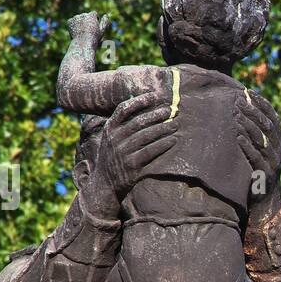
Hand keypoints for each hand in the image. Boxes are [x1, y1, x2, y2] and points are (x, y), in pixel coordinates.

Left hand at [67, 11, 108, 45]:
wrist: (82, 44)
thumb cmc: (94, 39)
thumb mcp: (101, 31)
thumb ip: (104, 22)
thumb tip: (106, 15)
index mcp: (92, 15)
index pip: (94, 14)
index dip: (95, 20)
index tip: (94, 27)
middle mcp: (83, 14)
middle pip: (86, 16)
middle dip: (87, 21)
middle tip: (88, 31)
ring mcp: (75, 17)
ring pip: (79, 19)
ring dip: (80, 23)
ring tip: (82, 33)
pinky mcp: (69, 21)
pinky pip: (72, 22)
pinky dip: (74, 26)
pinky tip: (76, 32)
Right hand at [93, 90, 178, 204]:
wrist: (104, 185)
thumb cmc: (111, 159)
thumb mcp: (109, 140)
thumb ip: (120, 126)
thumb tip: (139, 108)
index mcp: (109, 129)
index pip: (124, 109)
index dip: (140, 100)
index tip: (156, 95)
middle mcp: (114, 139)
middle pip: (139, 121)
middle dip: (157, 114)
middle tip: (172, 109)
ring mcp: (122, 152)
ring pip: (147, 136)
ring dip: (164, 128)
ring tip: (176, 124)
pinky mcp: (131, 165)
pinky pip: (151, 152)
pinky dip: (163, 145)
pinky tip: (173, 140)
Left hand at [235, 89, 280, 198]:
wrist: (264, 201)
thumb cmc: (259, 172)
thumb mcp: (262, 152)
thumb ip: (257, 135)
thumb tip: (243, 111)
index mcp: (279, 142)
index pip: (273, 118)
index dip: (262, 104)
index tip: (249, 92)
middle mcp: (279, 150)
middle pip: (267, 126)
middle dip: (253, 111)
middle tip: (238, 101)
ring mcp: (273, 163)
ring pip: (262, 140)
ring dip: (249, 126)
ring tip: (236, 115)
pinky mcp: (264, 174)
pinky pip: (256, 158)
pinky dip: (247, 147)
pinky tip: (238, 137)